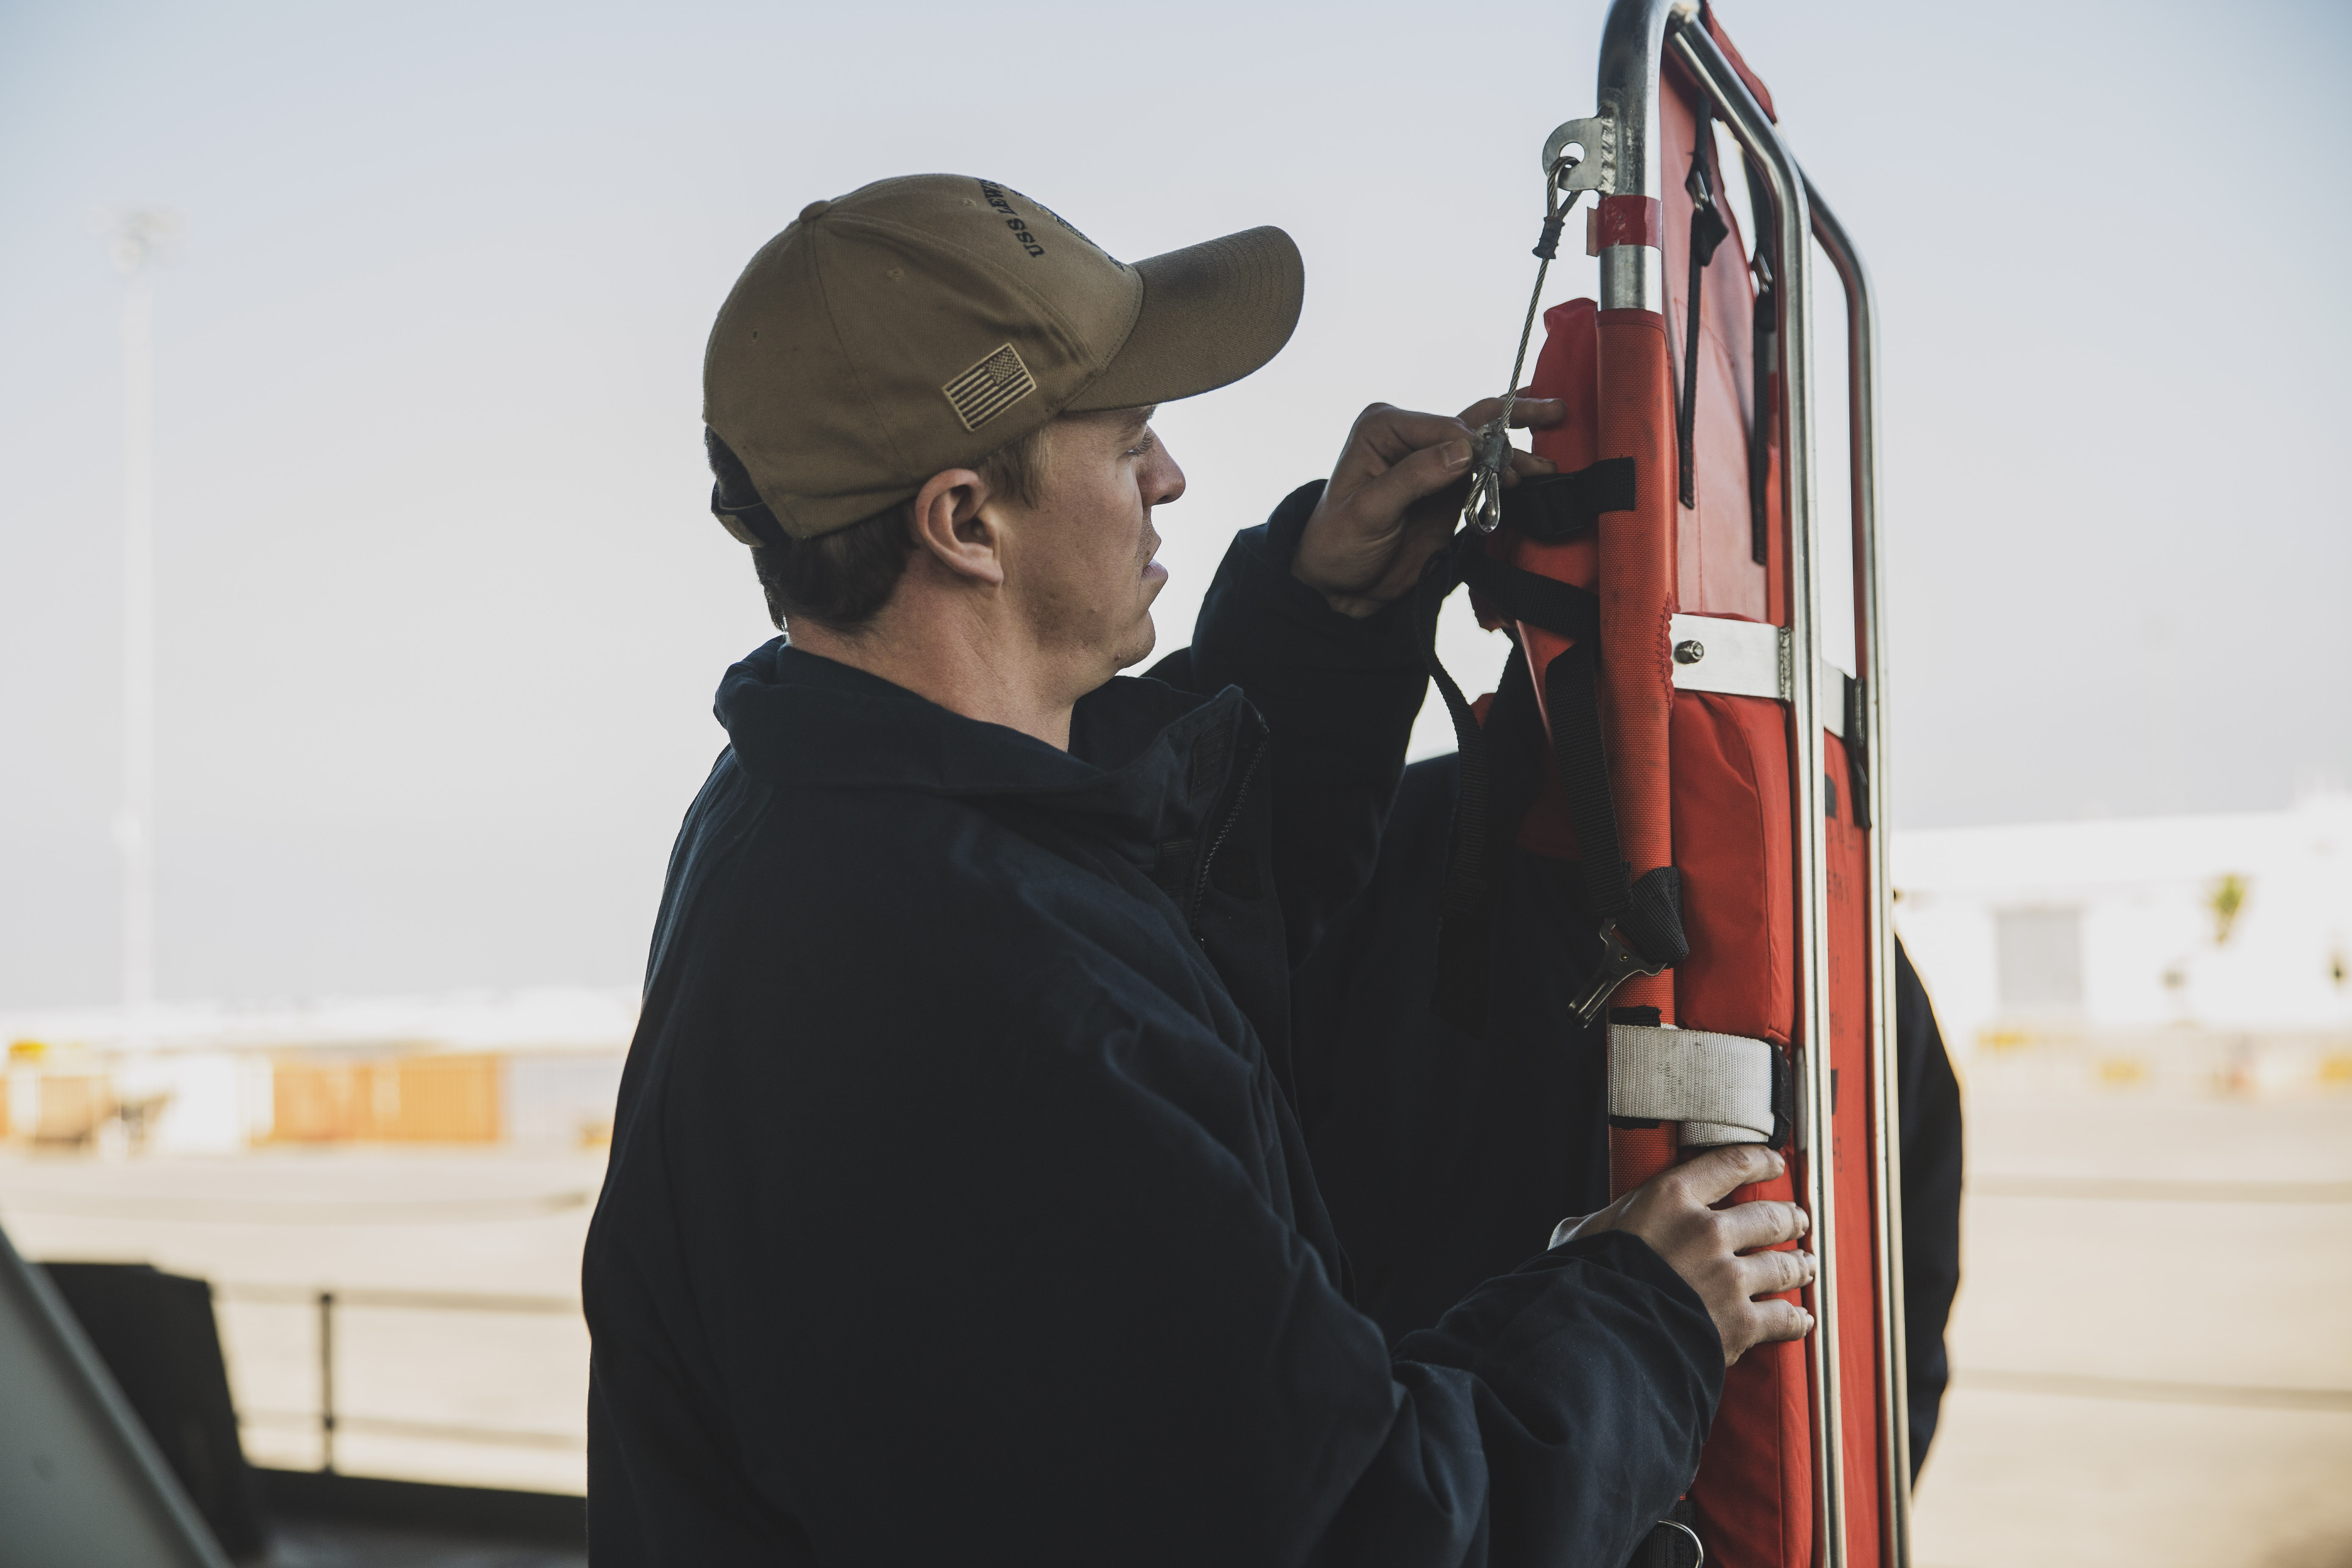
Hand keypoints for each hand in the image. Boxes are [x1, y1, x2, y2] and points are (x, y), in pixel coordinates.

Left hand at [1292, 394, 1564, 617]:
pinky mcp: (1450, 489)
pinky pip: (1488, 475)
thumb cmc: (1338, 544)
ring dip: (1520, 455)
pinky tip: (1540, 475)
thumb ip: (1413, 478)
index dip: (1473, 445)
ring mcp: (1435, 461)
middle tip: (1556, 412)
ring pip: (1488, 446)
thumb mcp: (1368, 512)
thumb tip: (1463, 450)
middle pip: (1473, 420)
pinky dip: (1513, 476)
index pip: (1443, 426)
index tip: (1494, 470)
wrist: (1339, 586)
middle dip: (1515, 418)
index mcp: (1383, 428)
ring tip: (1550, 465)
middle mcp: (1412, 436)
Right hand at [1549, 1145, 1814, 1366]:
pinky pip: (1782, 1318)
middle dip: (1790, 1218)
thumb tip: (1580, 1230)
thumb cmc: (1585, 1282)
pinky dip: (1796, 1318)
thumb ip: (1596, 1225)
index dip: (1760, 1161)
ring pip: (1783, 1265)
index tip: (1774, 1163)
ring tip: (1806, 1264)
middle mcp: (1708, 1232)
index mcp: (1670, 1199)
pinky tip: (1802, 1317)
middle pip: (1769, 1216)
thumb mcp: (1582, 1236)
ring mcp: (1728, 1278)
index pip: (1730, 1164)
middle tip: (1798, 1219)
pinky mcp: (1740, 1323)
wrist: (1601, 1337)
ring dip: (1799, 1265)